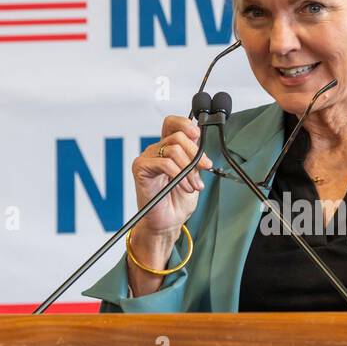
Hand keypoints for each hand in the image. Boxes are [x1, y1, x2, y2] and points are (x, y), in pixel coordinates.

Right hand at [133, 115, 213, 234]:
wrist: (169, 221)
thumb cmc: (178, 200)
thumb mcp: (193, 174)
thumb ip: (194, 156)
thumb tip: (201, 142)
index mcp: (167, 148)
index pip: (172, 123)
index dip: (185, 124)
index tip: (198, 136)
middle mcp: (156, 150)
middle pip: (177, 136)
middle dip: (196, 153)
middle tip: (205, 168)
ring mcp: (147, 158)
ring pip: (173, 150)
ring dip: (190, 169)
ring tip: (194, 185)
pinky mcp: (141, 168)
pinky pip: (165, 163)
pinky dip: (179, 175)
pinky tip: (185, 187)